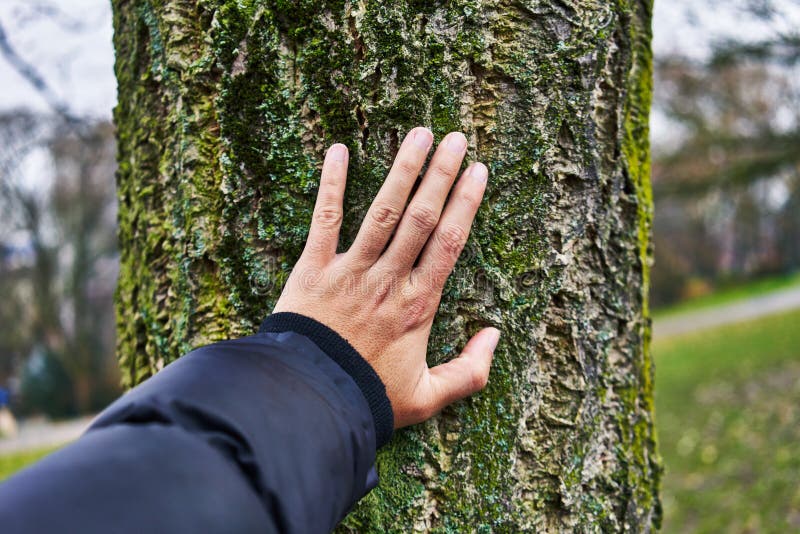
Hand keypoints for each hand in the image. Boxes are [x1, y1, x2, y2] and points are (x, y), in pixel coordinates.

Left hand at [273, 127, 499, 428]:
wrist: (310, 401)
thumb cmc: (369, 398)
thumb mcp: (428, 397)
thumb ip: (470, 371)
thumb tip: (494, 336)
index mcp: (418, 304)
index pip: (449, 242)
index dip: (466, 203)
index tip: (479, 171)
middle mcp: (388, 279)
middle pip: (421, 217)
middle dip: (442, 175)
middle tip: (457, 138)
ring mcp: (350, 271)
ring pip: (382, 211)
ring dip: (401, 170)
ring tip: (419, 134)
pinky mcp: (313, 269)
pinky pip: (325, 220)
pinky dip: (331, 184)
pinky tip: (338, 150)